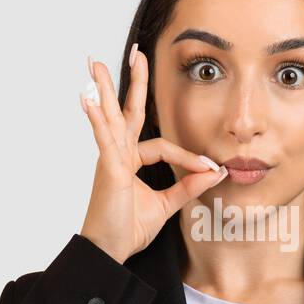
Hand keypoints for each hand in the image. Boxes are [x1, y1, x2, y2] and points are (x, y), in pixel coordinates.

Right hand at [78, 45, 226, 264]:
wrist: (110, 251)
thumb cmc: (128, 228)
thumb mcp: (166, 205)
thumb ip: (188, 187)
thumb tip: (215, 173)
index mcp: (131, 161)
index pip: (164, 146)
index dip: (189, 157)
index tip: (212, 169)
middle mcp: (118, 154)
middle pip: (127, 111)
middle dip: (133, 82)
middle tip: (134, 53)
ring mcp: (110, 159)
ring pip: (111, 117)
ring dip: (104, 89)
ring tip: (96, 64)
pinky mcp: (106, 168)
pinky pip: (104, 139)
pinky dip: (96, 118)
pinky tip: (88, 99)